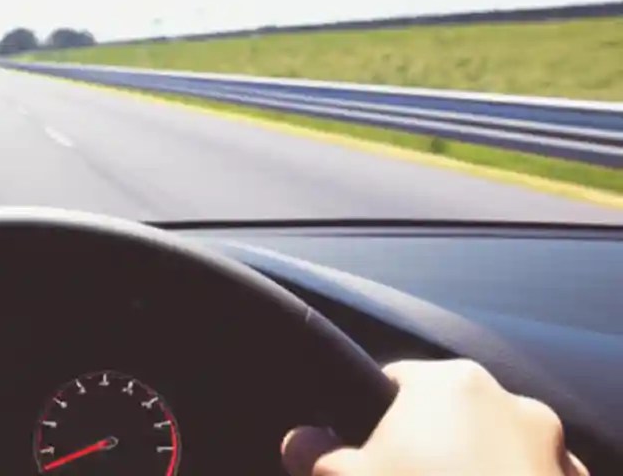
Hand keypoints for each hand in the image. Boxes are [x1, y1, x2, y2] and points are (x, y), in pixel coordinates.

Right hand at [282, 359, 587, 475]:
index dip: (371, 423)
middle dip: (425, 450)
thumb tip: (299, 442)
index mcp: (451, 383)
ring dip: (470, 471)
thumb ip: (316, 455)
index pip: (394, 384)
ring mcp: (551, 448)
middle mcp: (509, 402)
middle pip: (447, 418)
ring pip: (491, 451)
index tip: (365, 459)